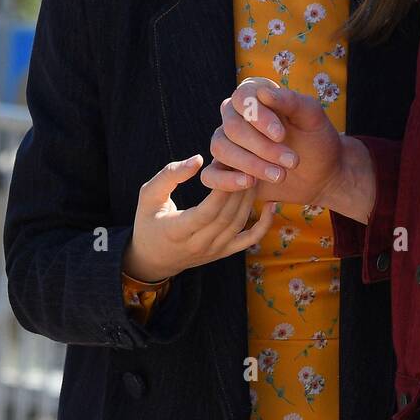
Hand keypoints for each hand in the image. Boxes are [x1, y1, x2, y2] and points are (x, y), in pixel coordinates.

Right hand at [122, 154, 274, 281]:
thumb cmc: (148, 222)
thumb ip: (169, 176)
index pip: (207, 211)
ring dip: (250, 198)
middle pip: (227, 215)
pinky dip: (264, 224)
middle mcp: (199, 244)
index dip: (223, 189)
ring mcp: (214, 251)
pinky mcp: (224, 253)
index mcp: (177, 231)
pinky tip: (272, 204)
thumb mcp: (148, 196)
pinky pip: (249, 240)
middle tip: (249, 161)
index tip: (230, 164)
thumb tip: (198, 159)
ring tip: (257, 173)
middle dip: (240, 188)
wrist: (152, 259)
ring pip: (239, 224)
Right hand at [200, 77, 343, 205]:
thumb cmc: (317, 139)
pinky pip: (210, 175)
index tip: (281, 135)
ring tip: (280, 175)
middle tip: (292, 161)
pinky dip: (225, 180)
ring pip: (220, 148)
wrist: (322, 173)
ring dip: (250, 164)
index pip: (242, 98)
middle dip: (262, 147)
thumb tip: (262, 93)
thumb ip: (290, 101)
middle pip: (232, 127)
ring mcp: (228, 144)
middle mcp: (236, 117)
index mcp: (255, 97)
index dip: (258, 116)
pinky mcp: (226, 171)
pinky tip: (249, 183)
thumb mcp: (312, 117)